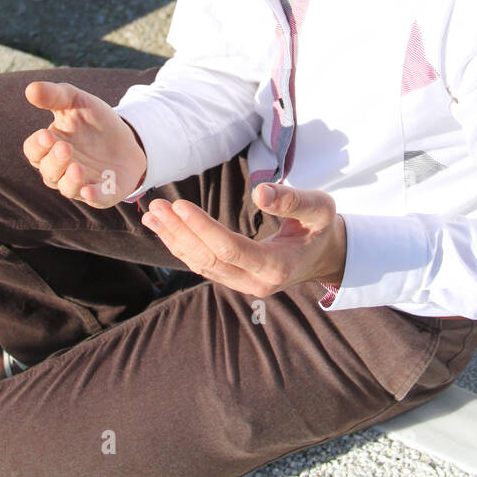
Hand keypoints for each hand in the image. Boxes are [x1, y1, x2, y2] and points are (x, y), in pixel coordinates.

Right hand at [22, 80, 146, 207]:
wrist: (128, 138)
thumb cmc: (94, 121)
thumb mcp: (76, 102)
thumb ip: (55, 96)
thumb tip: (30, 89)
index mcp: (50, 148)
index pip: (34, 151)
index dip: (38, 145)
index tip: (46, 134)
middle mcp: (61, 170)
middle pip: (49, 172)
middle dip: (55, 161)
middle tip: (65, 147)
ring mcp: (81, 183)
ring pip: (68, 188)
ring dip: (71, 180)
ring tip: (77, 168)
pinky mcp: (104, 193)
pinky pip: (95, 199)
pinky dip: (92, 196)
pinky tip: (90, 191)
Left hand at [140, 182, 346, 296]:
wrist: (322, 255)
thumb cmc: (321, 227)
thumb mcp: (319, 209)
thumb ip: (292, 201)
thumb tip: (261, 192)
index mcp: (277, 267)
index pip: (232, 250)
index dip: (204, 229)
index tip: (181, 206)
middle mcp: (256, 282)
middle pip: (210, 259)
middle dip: (181, 233)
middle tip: (157, 206)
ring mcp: (243, 284)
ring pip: (201, 265)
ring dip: (175, 240)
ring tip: (153, 214)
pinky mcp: (233, 279)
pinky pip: (202, 264)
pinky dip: (180, 245)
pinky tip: (162, 227)